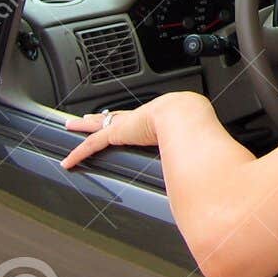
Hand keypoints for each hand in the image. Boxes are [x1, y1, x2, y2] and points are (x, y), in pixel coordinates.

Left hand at [61, 91, 207, 170]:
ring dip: (83, 126)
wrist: (185, 115)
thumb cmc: (193, 121)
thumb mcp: (193, 133)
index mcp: (155, 116)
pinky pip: (92, 145)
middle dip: (99, 117)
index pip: (136, 118)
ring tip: (71, 125)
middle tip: (86, 118)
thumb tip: (209, 156)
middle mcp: (137, 117)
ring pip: (98, 125)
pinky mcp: (116, 134)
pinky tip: (68, 161)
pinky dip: (79, 154)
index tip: (122, 118)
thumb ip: (195, 145)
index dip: (127, 118)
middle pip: (113, 116)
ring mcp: (124, 124)